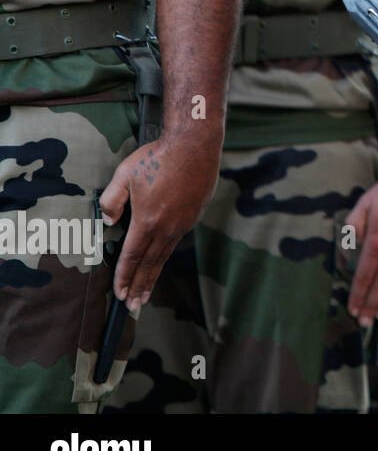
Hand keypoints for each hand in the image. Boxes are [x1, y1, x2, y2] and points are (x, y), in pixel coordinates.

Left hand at [100, 131, 221, 310]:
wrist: (195, 145)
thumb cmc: (158, 157)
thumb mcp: (124, 175)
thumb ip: (111, 201)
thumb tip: (109, 222)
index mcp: (147, 221)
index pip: (132, 256)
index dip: (124, 277)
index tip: (120, 293)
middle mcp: (167, 227)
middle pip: (150, 263)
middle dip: (140, 286)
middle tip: (133, 306)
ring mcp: (183, 222)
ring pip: (165, 254)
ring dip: (154, 275)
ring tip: (147, 291)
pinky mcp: (194, 214)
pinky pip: (176, 239)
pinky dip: (166, 254)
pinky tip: (161, 258)